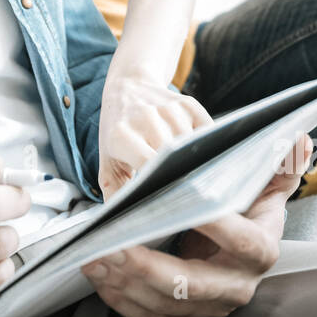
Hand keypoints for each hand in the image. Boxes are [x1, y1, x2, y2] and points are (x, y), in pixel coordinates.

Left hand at [79, 131, 312, 316]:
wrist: (227, 238)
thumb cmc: (240, 204)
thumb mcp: (262, 181)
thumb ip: (279, 162)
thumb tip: (300, 138)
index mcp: (261, 250)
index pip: (240, 240)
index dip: (214, 226)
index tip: (183, 209)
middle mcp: (237, 285)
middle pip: (191, 284)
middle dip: (148, 266)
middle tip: (114, 243)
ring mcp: (208, 305)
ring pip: (162, 302)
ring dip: (124, 281)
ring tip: (95, 253)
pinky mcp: (181, 315)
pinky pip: (145, 314)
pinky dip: (118, 295)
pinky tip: (98, 272)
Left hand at [97, 74, 213, 199]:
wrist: (128, 87)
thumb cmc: (118, 132)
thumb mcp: (109, 163)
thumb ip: (115, 193)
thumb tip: (124, 229)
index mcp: (121, 135)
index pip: (148, 165)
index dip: (162, 185)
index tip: (170, 203)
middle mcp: (145, 118)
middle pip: (174, 156)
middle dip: (181, 177)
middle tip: (187, 197)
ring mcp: (169, 108)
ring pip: (192, 145)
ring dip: (194, 161)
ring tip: (191, 173)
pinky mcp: (189, 103)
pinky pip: (208, 132)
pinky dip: (207, 146)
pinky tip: (200, 154)